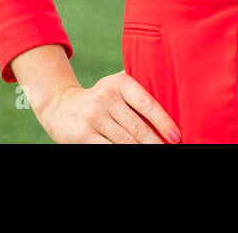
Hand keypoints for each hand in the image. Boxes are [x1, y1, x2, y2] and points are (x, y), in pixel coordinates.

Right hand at [36, 72, 181, 143]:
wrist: (61, 107)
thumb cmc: (101, 99)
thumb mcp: (115, 86)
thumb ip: (138, 88)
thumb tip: (172, 98)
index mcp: (119, 82)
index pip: (146, 103)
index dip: (163, 121)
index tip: (176, 136)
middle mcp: (105, 97)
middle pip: (138, 127)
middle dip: (156, 143)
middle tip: (170, 149)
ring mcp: (93, 116)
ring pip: (126, 142)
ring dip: (143, 150)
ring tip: (156, 153)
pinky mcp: (84, 135)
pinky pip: (110, 149)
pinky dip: (124, 154)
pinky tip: (135, 155)